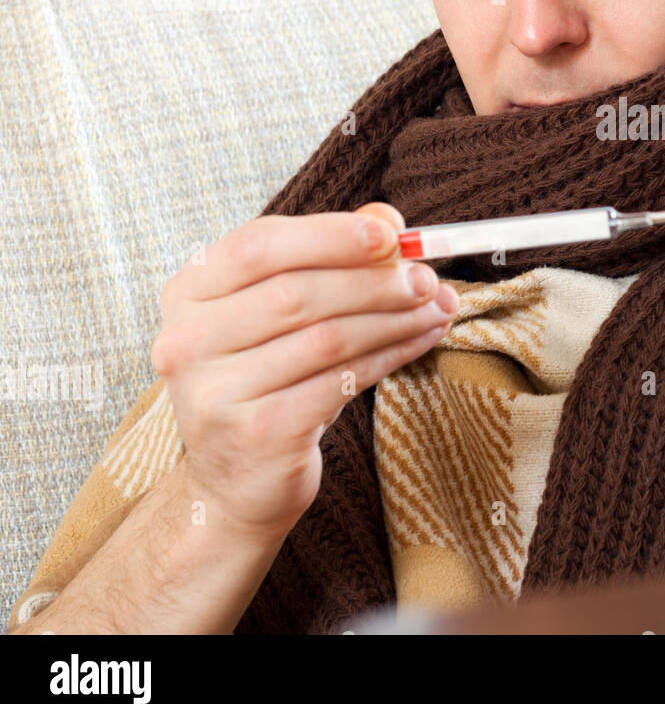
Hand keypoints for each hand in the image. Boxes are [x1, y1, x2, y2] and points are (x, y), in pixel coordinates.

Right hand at [150, 202, 457, 539]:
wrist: (234, 484)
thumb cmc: (268, 379)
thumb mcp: (285, 311)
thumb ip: (328, 255)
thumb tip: (387, 220)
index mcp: (188, 294)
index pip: (259, 246)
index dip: (330, 234)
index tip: (392, 235)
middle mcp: (187, 340)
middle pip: (297, 292)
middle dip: (375, 281)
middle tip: (426, 278)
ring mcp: (217, 391)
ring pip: (327, 338)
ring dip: (395, 318)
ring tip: (437, 306)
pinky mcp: (258, 433)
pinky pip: (341, 382)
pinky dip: (391, 355)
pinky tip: (421, 340)